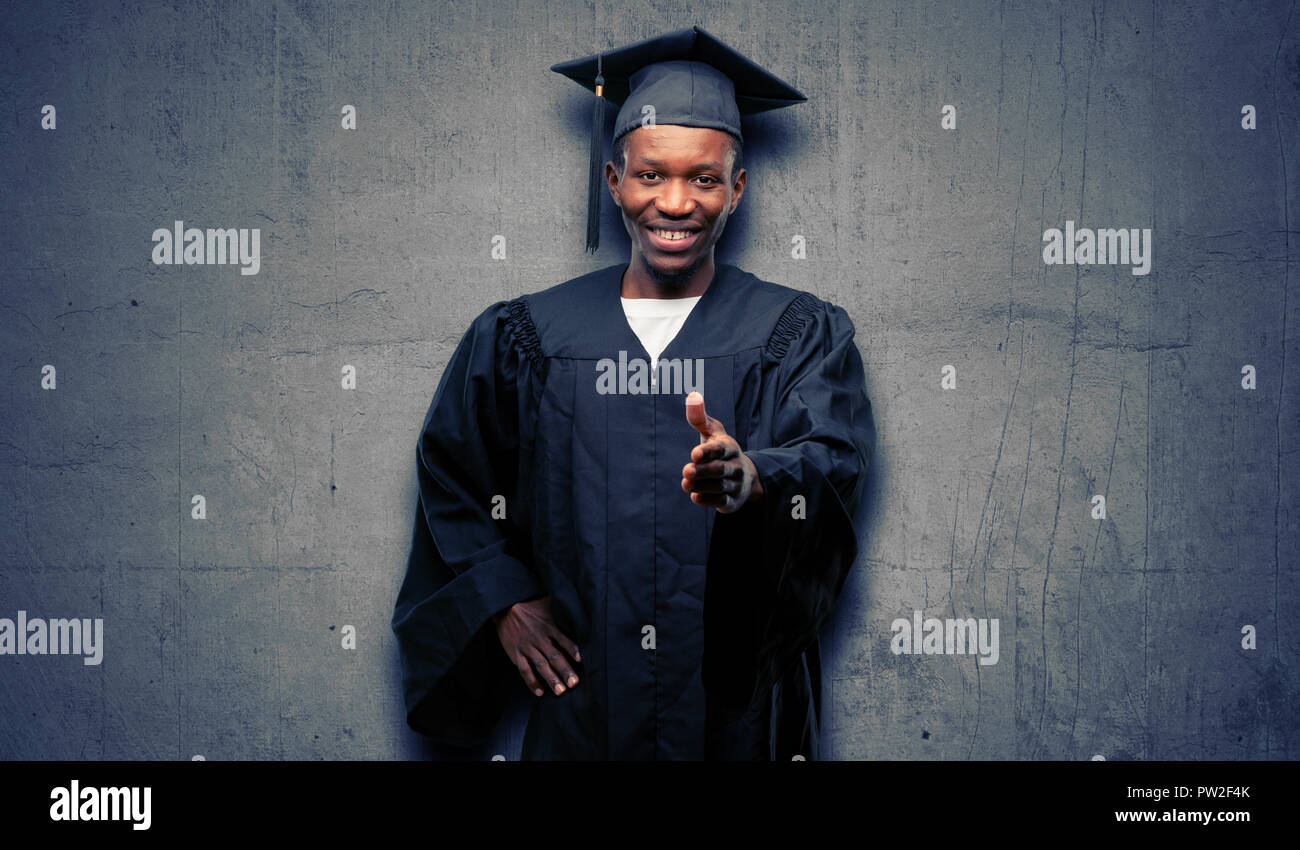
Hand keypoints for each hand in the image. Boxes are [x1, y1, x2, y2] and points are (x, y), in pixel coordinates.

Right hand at [493, 595, 580, 696]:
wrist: (504, 606)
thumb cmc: (528, 604)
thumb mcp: (546, 601)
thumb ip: (560, 606)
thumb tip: (574, 601)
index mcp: (549, 627)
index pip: (564, 640)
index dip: (572, 650)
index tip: (581, 661)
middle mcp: (539, 639)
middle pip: (555, 657)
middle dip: (565, 671)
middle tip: (574, 683)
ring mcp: (527, 647)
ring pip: (541, 666)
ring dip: (551, 679)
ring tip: (560, 691)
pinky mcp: (516, 653)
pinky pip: (524, 670)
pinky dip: (531, 682)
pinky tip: (539, 692)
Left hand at [681, 391, 763, 513]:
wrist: (744, 478)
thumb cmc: (721, 451)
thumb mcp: (713, 433)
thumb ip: (700, 417)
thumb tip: (692, 395)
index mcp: (730, 448)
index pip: (721, 449)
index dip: (708, 451)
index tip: (694, 453)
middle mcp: (735, 466)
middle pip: (720, 469)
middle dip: (703, 470)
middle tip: (686, 470)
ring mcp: (735, 485)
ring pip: (719, 487)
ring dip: (701, 485)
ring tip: (685, 483)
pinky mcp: (731, 501)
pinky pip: (721, 502)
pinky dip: (708, 500)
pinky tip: (695, 496)